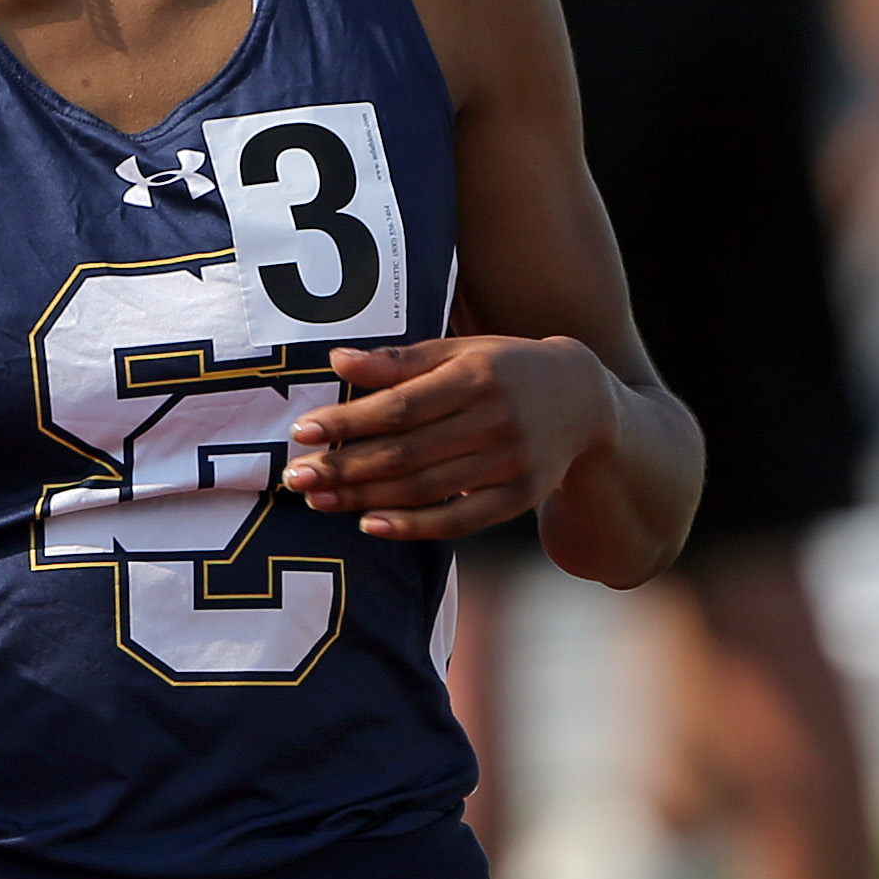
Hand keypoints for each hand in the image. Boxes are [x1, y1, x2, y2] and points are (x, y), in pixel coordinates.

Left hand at [281, 334, 619, 539]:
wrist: (582, 399)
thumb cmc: (504, 367)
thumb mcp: (459, 352)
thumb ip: (399, 361)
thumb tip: (336, 361)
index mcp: (477, 376)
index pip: (402, 406)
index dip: (350, 422)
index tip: (303, 432)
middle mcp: (496, 421)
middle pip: (408, 452)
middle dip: (346, 467)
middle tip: (296, 476)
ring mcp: (511, 464)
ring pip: (426, 488)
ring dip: (366, 498)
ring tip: (319, 498)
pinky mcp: (518, 498)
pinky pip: (459, 520)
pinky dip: (414, 526)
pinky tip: (371, 525)